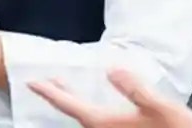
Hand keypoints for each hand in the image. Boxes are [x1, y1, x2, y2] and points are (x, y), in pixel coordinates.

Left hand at [29, 69, 191, 127]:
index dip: (50, 92)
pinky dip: (91, 115)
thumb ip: (134, 88)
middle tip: (47, 83)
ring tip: (68, 91)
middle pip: (76, 114)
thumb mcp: (158, 107)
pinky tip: (97, 110)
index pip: (71, 105)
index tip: (32, 82)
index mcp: (105, 123)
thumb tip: (112, 69)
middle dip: (61, 98)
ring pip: (88, 122)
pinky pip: (99, 126)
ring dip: (76, 106)